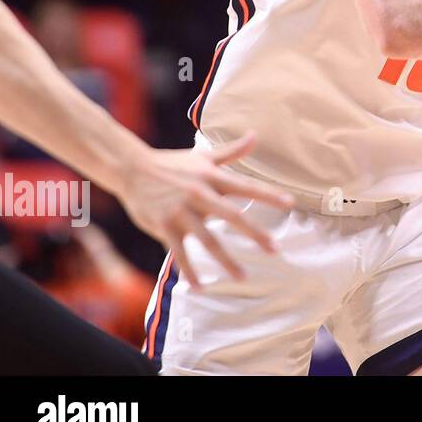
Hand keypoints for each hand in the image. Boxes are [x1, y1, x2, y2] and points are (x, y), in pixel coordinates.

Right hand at [117, 133, 292, 285]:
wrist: (131, 169)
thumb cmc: (171, 163)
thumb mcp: (202, 156)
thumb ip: (231, 152)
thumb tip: (255, 136)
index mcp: (212, 177)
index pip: (246, 186)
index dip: (268, 194)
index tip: (290, 204)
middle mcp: (199, 194)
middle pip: (233, 216)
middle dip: (255, 234)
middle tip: (275, 249)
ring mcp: (180, 212)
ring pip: (208, 241)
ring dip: (226, 261)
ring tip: (243, 277)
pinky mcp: (163, 226)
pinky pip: (179, 253)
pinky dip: (189, 271)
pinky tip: (200, 285)